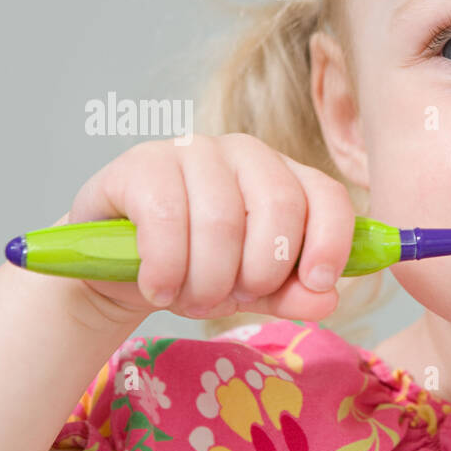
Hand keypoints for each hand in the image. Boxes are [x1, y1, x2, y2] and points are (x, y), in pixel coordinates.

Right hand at [64, 132, 356, 324]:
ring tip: (192, 299)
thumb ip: (292, 294)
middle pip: (278, 207)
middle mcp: (246, 153)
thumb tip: (325, 298)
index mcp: (286, 177)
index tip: (317, 283)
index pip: (327, 196)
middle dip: (260, 272)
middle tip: (233, 298)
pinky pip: (166, 219)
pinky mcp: (142, 163)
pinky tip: (159, 289)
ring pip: (221, 220)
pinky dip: (166, 269)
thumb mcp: (253, 290)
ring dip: (208, 281)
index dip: (331, 242)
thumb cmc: (198, 269)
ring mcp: (193, 150)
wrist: (119, 266)